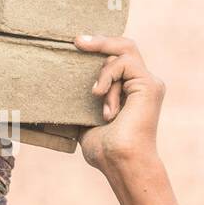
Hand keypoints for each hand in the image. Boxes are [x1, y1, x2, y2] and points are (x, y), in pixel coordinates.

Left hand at [73, 35, 165, 171]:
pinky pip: (124, 63)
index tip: (76, 44)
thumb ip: (80, 101)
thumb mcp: (85, 119)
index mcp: (130, 90)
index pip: (117, 58)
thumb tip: (53, 91)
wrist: (122, 163)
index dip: (100, 47)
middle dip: (100, 40)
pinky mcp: (149, 85)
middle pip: (125, 47)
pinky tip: (100, 96)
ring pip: (124, 51)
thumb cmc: (105, 150)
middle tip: (76, 41)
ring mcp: (148, 83)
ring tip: (94, 94)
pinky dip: (108, 76)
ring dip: (103, 71)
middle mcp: (141, 84)